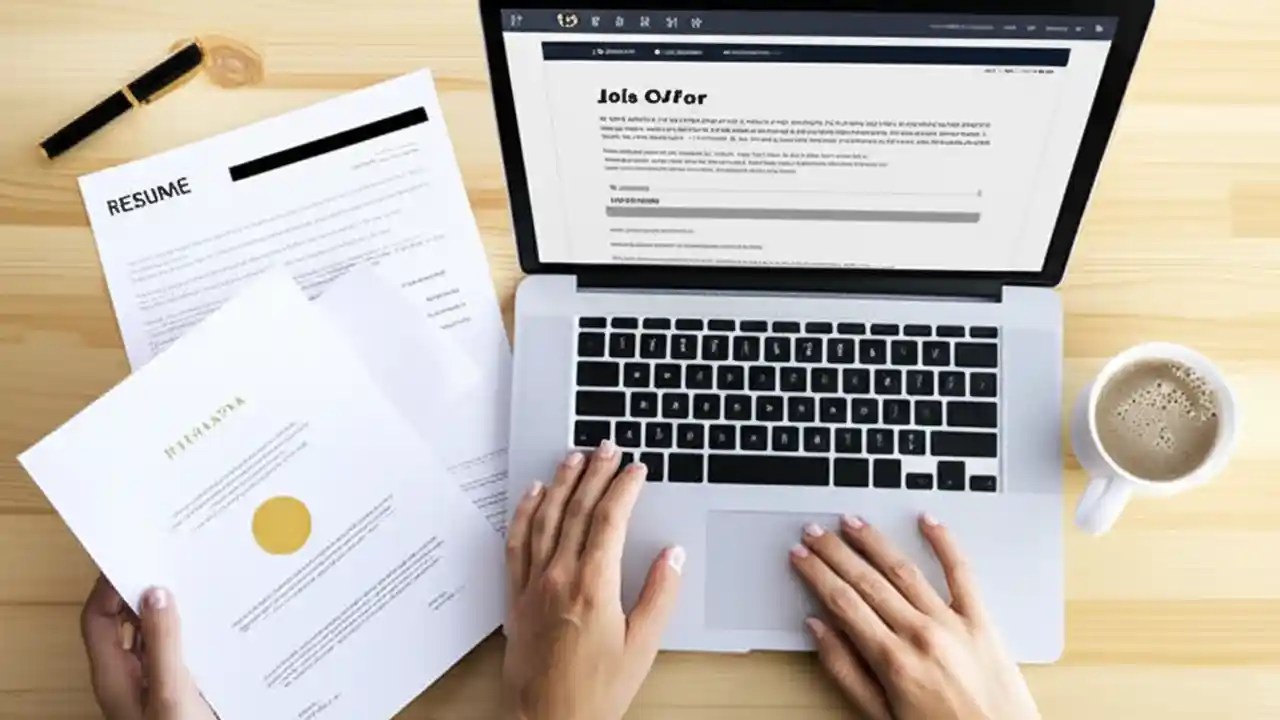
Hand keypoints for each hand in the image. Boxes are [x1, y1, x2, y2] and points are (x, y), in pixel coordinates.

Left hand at [81, 576, 215, 719]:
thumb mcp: (169, 690)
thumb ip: (162, 643)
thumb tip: (156, 593)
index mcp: (113, 675)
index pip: (97, 619)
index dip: (109, 588)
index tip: (136, 561)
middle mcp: (124, 676)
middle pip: (118, 623)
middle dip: (137, 593)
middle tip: (164, 566)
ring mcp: (145, 683)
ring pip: (144, 635)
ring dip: (161, 611)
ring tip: (186, 587)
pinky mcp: (167, 688)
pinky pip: (167, 649)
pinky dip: (179, 631)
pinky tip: (202, 624)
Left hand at [502, 441, 684, 719]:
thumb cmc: (594, 693)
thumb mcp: (642, 647)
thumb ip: (660, 596)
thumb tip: (674, 556)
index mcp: (593, 586)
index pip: (609, 520)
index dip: (624, 488)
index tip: (635, 470)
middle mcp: (559, 577)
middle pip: (577, 510)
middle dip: (594, 473)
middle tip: (607, 447)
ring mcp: (533, 584)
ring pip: (545, 518)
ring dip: (560, 483)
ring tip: (573, 458)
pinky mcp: (516, 596)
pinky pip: (517, 543)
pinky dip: (524, 513)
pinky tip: (532, 495)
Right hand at [792, 515, 1038, 719]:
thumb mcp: (881, 717)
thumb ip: (846, 672)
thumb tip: (818, 630)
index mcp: (892, 661)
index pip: (842, 602)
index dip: (816, 574)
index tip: (800, 557)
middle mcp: (920, 634)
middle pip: (866, 581)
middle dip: (834, 552)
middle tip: (813, 532)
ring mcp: (952, 623)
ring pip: (903, 570)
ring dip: (873, 542)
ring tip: (852, 523)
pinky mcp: (981, 620)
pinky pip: (961, 572)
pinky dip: (945, 543)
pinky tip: (927, 521)